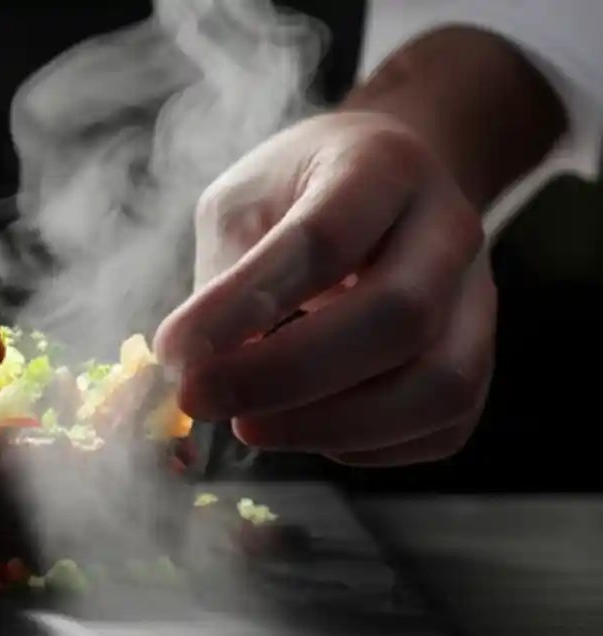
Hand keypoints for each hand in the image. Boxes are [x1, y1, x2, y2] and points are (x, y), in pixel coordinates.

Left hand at [154, 111, 494, 466]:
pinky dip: (364, 445)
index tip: (178, 351)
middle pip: (398, 317)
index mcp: (383, 168)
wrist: (391, 182)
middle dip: (287, 375)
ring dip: (331, 425)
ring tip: (247, 425)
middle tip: (203, 400)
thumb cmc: (298, 192)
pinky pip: (441, 426)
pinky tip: (302, 428)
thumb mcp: (241, 201)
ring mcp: (479, 299)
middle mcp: (449, 230)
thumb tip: (197, 368)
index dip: (248, 304)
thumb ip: (225, 275)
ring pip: (439, 385)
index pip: (325, 239)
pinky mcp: (481, 360)